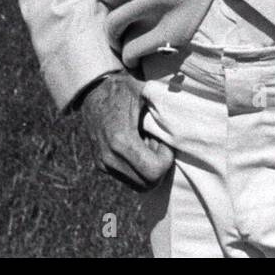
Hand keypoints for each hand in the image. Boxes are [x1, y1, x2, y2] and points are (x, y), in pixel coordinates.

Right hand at [79, 73, 173, 190]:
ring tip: (149, 145)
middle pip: (147, 184)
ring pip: (138, 185)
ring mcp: (104, 164)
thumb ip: (162, 101)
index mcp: (121, 140)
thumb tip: (182, 103)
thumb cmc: (121, 89)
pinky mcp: (101, 165)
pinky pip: (128, 178)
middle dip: (159, 166)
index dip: (165, 159)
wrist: (92, 91)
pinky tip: (140, 148)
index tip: (165, 141)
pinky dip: (139, 169)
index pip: (153, 172)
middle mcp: (110, 158)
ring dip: (148, 169)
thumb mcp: (144, 91)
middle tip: (159, 144)